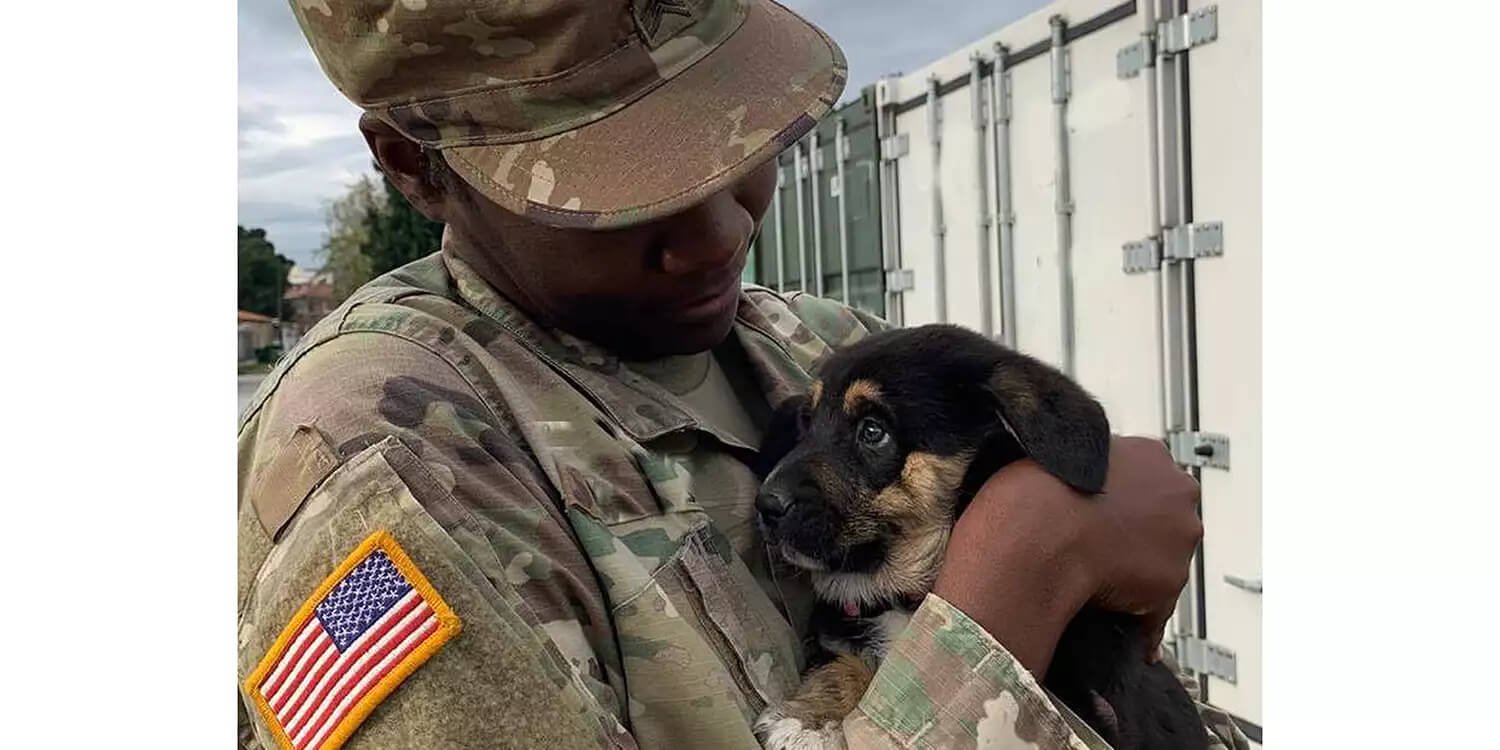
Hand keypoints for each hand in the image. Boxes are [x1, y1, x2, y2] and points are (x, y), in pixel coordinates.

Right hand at [932, 436, 1201, 674]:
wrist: (1040, 533)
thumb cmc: (1038, 493)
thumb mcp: (1060, 454)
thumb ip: (1085, 464)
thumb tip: (1075, 481)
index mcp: (1150, 453)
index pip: (1147, 477)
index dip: (1120, 498)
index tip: (1099, 509)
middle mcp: (1178, 492)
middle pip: (1166, 516)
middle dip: (1138, 531)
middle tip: (1098, 541)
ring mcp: (1180, 537)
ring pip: (1162, 559)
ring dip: (1137, 569)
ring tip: (1095, 576)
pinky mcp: (1171, 580)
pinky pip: (1153, 604)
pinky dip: (1133, 610)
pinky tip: (1104, 607)